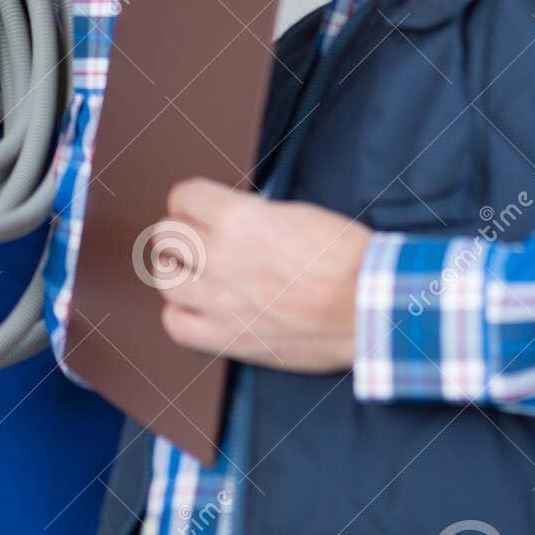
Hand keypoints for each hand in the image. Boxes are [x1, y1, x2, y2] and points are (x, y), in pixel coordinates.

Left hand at [153, 179, 372, 373]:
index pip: (182, 196)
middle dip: (181, 232)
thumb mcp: (294, 213)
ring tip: (194, 273)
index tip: (199, 207)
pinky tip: (197, 308)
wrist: (369, 307)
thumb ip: (250, 214)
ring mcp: (220, 301)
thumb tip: (227, 218)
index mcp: (236, 218)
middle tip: (197, 238)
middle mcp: (219, 257)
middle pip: (166, 236)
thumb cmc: (344, 256)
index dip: (191, 200)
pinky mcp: (229, 338)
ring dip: (176, 271)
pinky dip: (180, 314)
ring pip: (165, 279)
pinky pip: (176, 325)